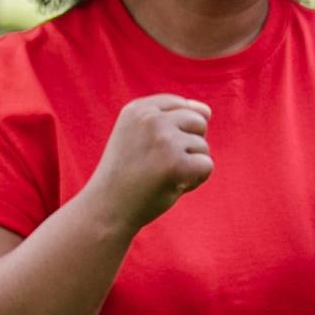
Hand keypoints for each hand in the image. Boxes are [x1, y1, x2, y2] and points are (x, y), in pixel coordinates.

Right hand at [85, 91, 214, 230]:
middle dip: (188, 145)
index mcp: (139, 109)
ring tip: (161, 176)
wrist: (107, 209)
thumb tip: (207, 111)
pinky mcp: (177, 164)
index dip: (177, 131)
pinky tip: (171, 186)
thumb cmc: (128, 173)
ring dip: (189, 165)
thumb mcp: (140, 136)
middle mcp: (151, 119)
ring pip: (203, 146)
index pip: (181, 105)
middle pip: (198, 121)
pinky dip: (195, 180)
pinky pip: (206, 166)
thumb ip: (171, 119)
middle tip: (160, 164)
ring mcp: (164, 140)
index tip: (152, 149)